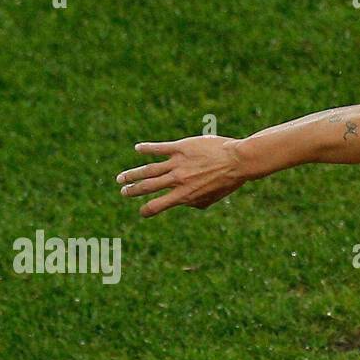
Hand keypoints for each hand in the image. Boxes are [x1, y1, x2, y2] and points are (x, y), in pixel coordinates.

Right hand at [116, 136, 246, 216]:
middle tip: (123, 192)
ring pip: (149, 169)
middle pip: (148, 186)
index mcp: (184, 195)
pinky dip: (147, 149)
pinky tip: (138, 149)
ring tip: (122, 178)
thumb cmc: (227, 182)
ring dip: (133, 174)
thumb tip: (185, 203)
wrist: (237, 161)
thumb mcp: (211, 198)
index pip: (159, 205)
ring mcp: (177, 163)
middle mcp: (177, 180)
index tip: (141, 211)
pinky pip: (159, 148)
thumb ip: (195, 202)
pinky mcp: (180, 148)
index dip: (148, 210)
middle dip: (133, 190)